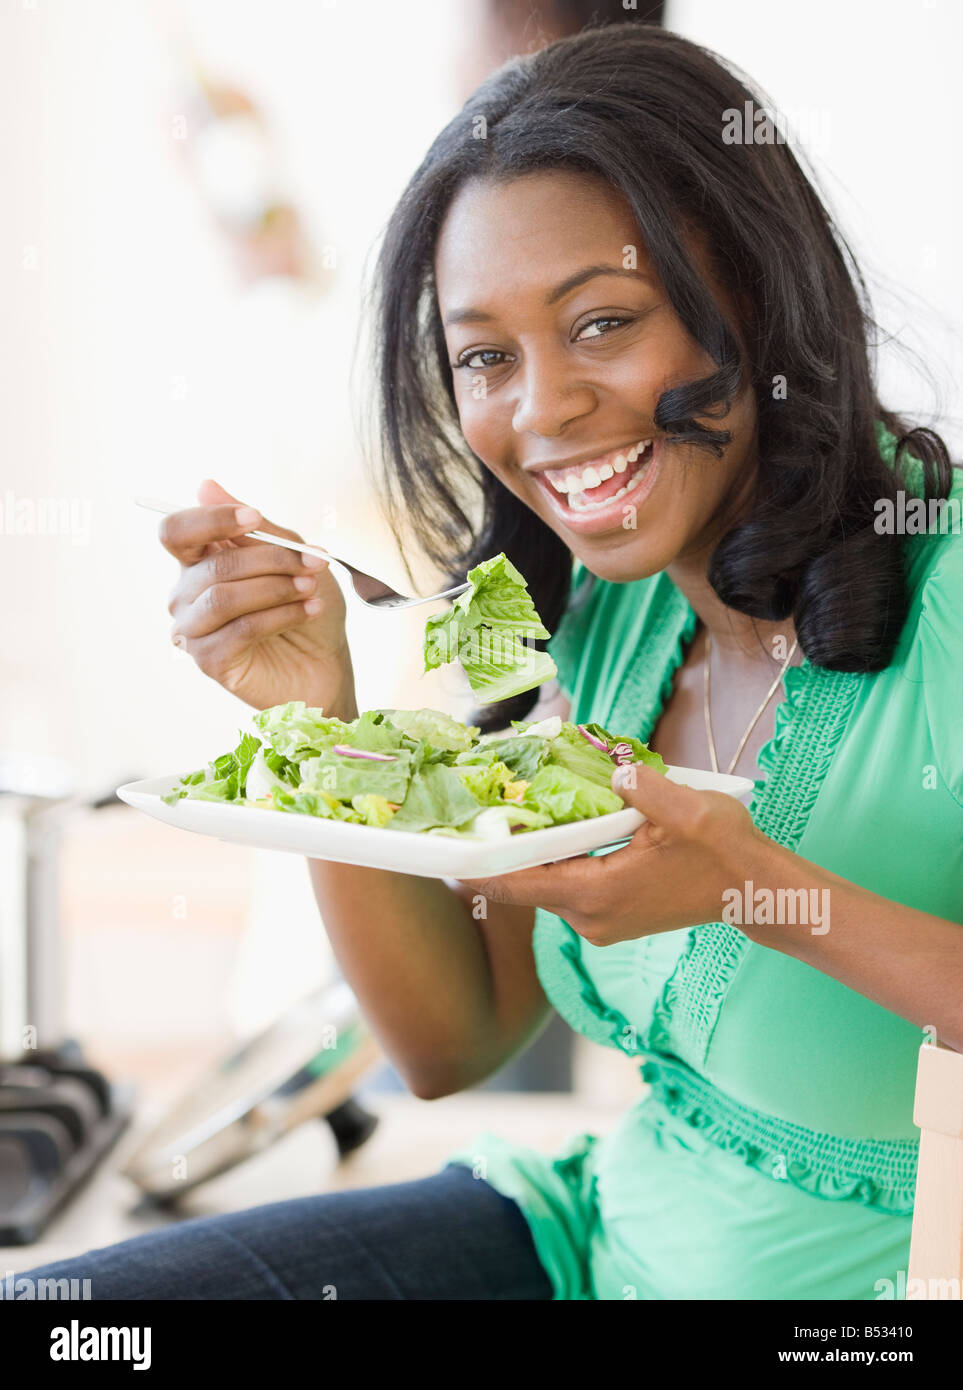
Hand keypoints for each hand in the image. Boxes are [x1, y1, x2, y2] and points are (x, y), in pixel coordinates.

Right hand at [162, 479, 357, 716]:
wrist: (326, 664)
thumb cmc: (307, 606)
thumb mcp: (294, 557)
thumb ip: (257, 527)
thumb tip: (205, 485)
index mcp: (199, 563)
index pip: (177, 531)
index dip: (211, 519)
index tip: (253, 517)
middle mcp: (187, 595)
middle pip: (214, 565)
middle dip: (271, 559)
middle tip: (313, 561)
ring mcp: (194, 631)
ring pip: (224, 597)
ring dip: (276, 588)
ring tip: (311, 589)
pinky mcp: (210, 662)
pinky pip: (240, 629)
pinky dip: (279, 615)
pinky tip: (306, 611)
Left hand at [457, 763, 768, 945]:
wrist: (754, 890)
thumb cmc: (723, 850)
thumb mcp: (688, 808)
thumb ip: (644, 788)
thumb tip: (612, 773)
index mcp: (599, 893)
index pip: (519, 884)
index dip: (477, 867)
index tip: (441, 850)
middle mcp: (591, 918)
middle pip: (526, 883)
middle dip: (501, 851)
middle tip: (470, 814)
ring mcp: (599, 924)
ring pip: (545, 885)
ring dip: (530, 854)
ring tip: (506, 816)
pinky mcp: (609, 919)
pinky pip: (566, 888)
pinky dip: (554, 862)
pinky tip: (551, 832)